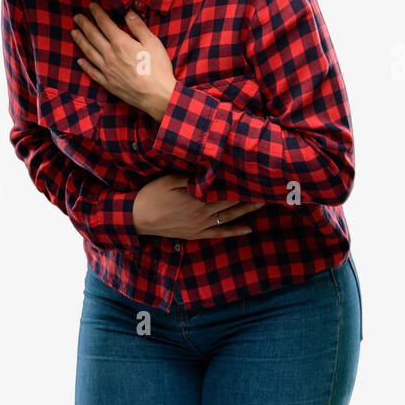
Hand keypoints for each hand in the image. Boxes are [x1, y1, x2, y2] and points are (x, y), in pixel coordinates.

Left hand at [71, 1, 175, 120]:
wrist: (157, 96)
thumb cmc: (158, 69)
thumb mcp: (153, 43)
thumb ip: (139, 27)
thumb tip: (128, 13)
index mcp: (121, 43)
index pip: (105, 24)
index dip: (97, 13)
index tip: (91, 5)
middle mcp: (110, 55)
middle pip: (93, 36)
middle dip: (84, 24)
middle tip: (77, 17)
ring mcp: (107, 70)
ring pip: (89, 52)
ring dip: (80, 41)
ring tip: (73, 33)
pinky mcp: (108, 83)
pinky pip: (92, 72)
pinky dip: (85, 65)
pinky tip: (80, 61)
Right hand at [132, 172, 264, 239]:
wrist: (136, 219)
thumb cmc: (152, 195)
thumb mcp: (169, 179)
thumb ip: (191, 176)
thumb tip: (210, 169)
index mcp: (197, 197)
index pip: (226, 188)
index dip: (241, 182)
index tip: (256, 175)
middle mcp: (203, 212)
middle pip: (232, 202)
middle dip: (249, 194)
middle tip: (267, 187)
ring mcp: (201, 225)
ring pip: (230, 217)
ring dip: (248, 210)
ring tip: (263, 201)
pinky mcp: (197, 234)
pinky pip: (220, 233)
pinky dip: (235, 232)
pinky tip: (249, 229)